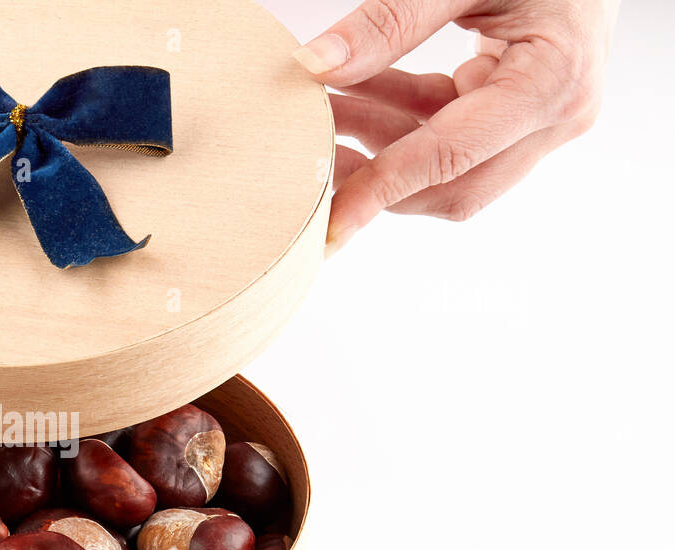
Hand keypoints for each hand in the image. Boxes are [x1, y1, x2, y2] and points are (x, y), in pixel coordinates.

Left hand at [293, 0, 617, 253]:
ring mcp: (539, 120)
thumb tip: (316, 66)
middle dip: (371, 174)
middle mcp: (554, 117)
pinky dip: (394, 116)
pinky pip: (446, 134)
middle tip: (305, 154)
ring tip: (316, 113)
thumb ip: (391, 20)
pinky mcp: (517, 112)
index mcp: (551, 84)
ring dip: (374, 143)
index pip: (450, 158)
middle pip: (449, 184)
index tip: (328, 219)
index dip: (381, 189)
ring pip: (442, 167)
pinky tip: (349, 95)